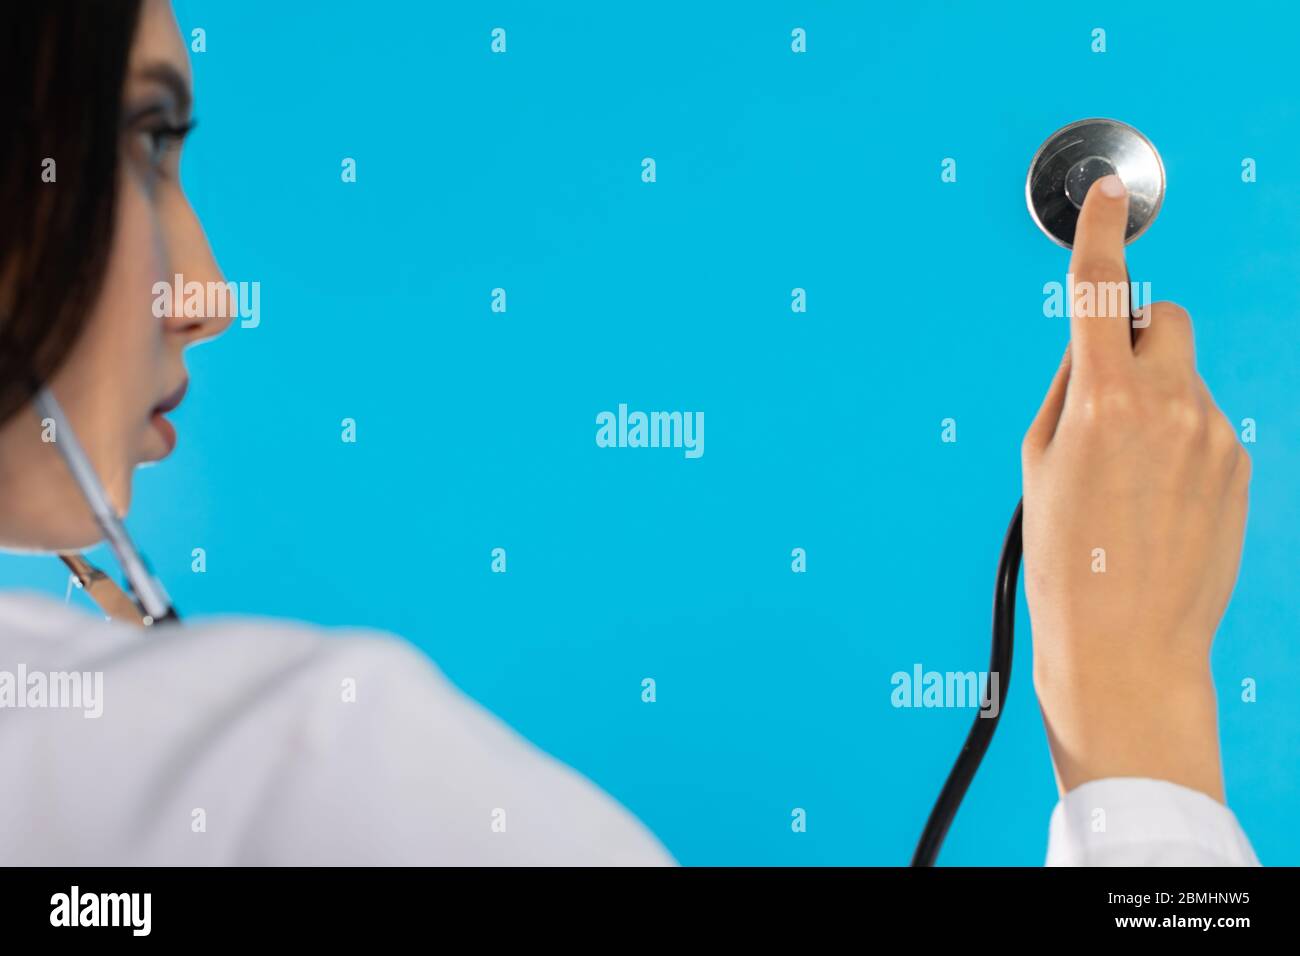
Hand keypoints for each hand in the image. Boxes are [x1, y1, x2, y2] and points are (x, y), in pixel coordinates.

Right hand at [1021, 174, 1250, 803]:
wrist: (1126, 646)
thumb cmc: (1069, 564)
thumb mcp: (1036, 465)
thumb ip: (1067, 392)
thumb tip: (1096, 353)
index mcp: (1103, 401)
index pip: (1102, 292)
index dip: (1098, 234)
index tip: (1106, 197)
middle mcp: (1170, 405)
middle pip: (1168, 319)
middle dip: (1138, 336)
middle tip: (1106, 392)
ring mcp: (1214, 434)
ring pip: (1186, 377)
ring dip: (1157, 399)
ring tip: (1128, 477)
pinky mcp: (1240, 464)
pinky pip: (1206, 422)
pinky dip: (1180, 440)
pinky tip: (1156, 498)